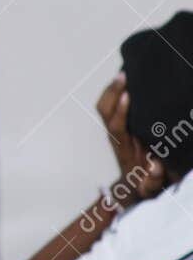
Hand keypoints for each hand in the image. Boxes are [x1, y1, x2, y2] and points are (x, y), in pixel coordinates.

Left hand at [97, 75, 163, 203]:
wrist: (131, 187)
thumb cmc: (143, 184)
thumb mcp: (150, 186)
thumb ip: (152, 179)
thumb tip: (154, 166)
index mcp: (123, 148)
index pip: (117, 126)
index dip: (121, 112)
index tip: (128, 97)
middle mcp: (116, 136)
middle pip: (104, 111)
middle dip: (111, 93)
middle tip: (124, 75)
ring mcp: (116, 130)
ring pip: (106, 106)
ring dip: (112, 89)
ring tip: (125, 71)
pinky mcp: (119, 126)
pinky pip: (112, 106)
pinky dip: (117, 92)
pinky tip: (129, 80)